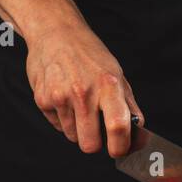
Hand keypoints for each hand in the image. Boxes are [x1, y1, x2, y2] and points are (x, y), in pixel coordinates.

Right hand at [25, 13, 142, 155]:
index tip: (120, 149)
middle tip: (97, 130)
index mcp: (108, 85)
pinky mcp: (42, 100)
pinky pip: (57, 126)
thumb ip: (129, 106)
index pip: (118, 127)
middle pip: (90, 145)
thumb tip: (138, 136)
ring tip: (78, 104)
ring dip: (78, 128)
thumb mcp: (117, 74)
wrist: (55, 32)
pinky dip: (63, 118)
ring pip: (73, 137)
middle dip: (95, 142)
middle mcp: (83, 92)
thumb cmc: (89, 53)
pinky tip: (64, 97)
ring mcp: (60, 97)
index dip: (121, 146)